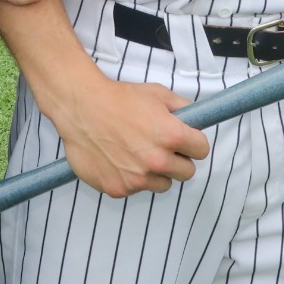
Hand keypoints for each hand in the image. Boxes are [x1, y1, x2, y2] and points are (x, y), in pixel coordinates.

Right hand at [48, 75, 210, 196]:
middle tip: (163, 149)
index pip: (202, 150)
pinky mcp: (118, 189)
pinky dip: (131, 178)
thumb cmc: (117, 98)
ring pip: (163, 184)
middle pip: (187, 172)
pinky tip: (120, 160)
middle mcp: (157, 161)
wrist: (81, 108)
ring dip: (157, 173)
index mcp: (172, 136)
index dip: (194, 143)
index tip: (186, 141)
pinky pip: (136, 189)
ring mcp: (137, 179)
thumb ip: (182, 108)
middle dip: (179, 160)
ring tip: (139, 155)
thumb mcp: (157, 94)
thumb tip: (194, 119)